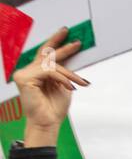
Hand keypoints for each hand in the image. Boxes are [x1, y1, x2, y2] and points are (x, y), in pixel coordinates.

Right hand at [12, 28, 89, 146]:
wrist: (48, 122)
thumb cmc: (54, 108)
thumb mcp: (64, 86)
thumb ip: (64, 72)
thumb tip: (72, 58)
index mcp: (38, 72)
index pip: (47, 54)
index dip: (57, 43)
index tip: (69, 35)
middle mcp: (29, 70)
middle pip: (47, 54)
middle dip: (63, 47)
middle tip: (77, 41)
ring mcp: (24, 73)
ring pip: (51, 65)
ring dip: (70, 74)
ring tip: (81, 83)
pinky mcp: (23, 78)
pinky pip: (48, 72)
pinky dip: (62, 79)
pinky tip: (70, 87)